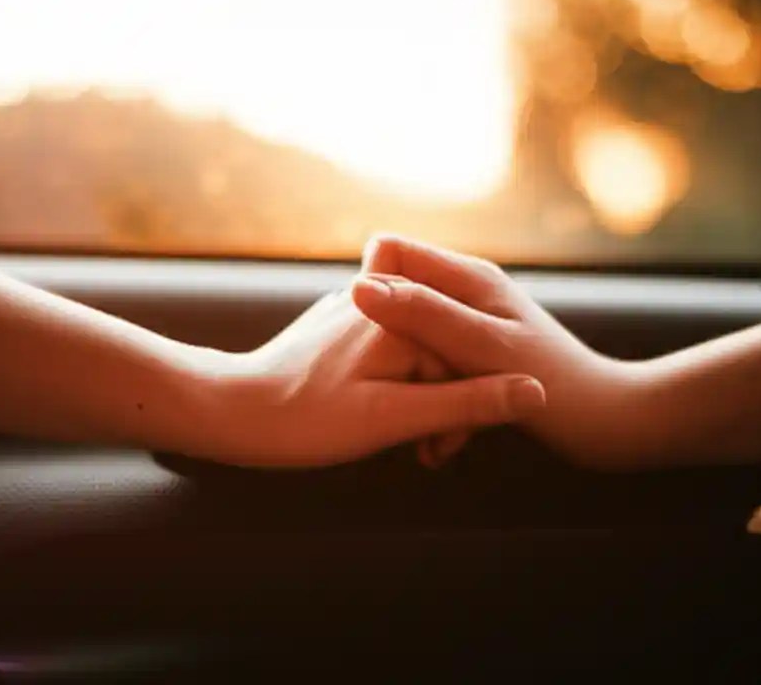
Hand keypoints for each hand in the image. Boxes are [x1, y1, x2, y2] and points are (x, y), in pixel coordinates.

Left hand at [191, 288, 546, 467]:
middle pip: (442, 352)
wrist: (225, 411)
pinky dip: (392, 387)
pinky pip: (385, 352)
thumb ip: (465, 403)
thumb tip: (535, 392)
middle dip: (443, 404)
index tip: (443, 453)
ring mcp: (352, 310)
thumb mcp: (392, 419)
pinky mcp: (334, 326)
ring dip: (418, 399)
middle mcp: (378, 302)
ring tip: (404, 444)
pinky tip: (373, 417)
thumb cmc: (304, 421)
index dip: (466, 410)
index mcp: (400, 318)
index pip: (466, 358)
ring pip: (414, 354)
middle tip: (428, 457)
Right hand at [353, 235, 645, 468]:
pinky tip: (442, 446)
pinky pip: (433, 374)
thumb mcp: (480, 348)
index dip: (367, 288)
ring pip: (411, 346)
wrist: (609, 423)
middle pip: (396, 302)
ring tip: (428, 441)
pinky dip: (433, 407)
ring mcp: (472, 326)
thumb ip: (424, 316)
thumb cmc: (552, 382)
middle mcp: (468, 293)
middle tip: (389, 401)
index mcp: (467, 277)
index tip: (364, 339)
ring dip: (410, 389)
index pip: (390, 251)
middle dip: (386, 351)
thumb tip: (361, 287)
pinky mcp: (478, 360)